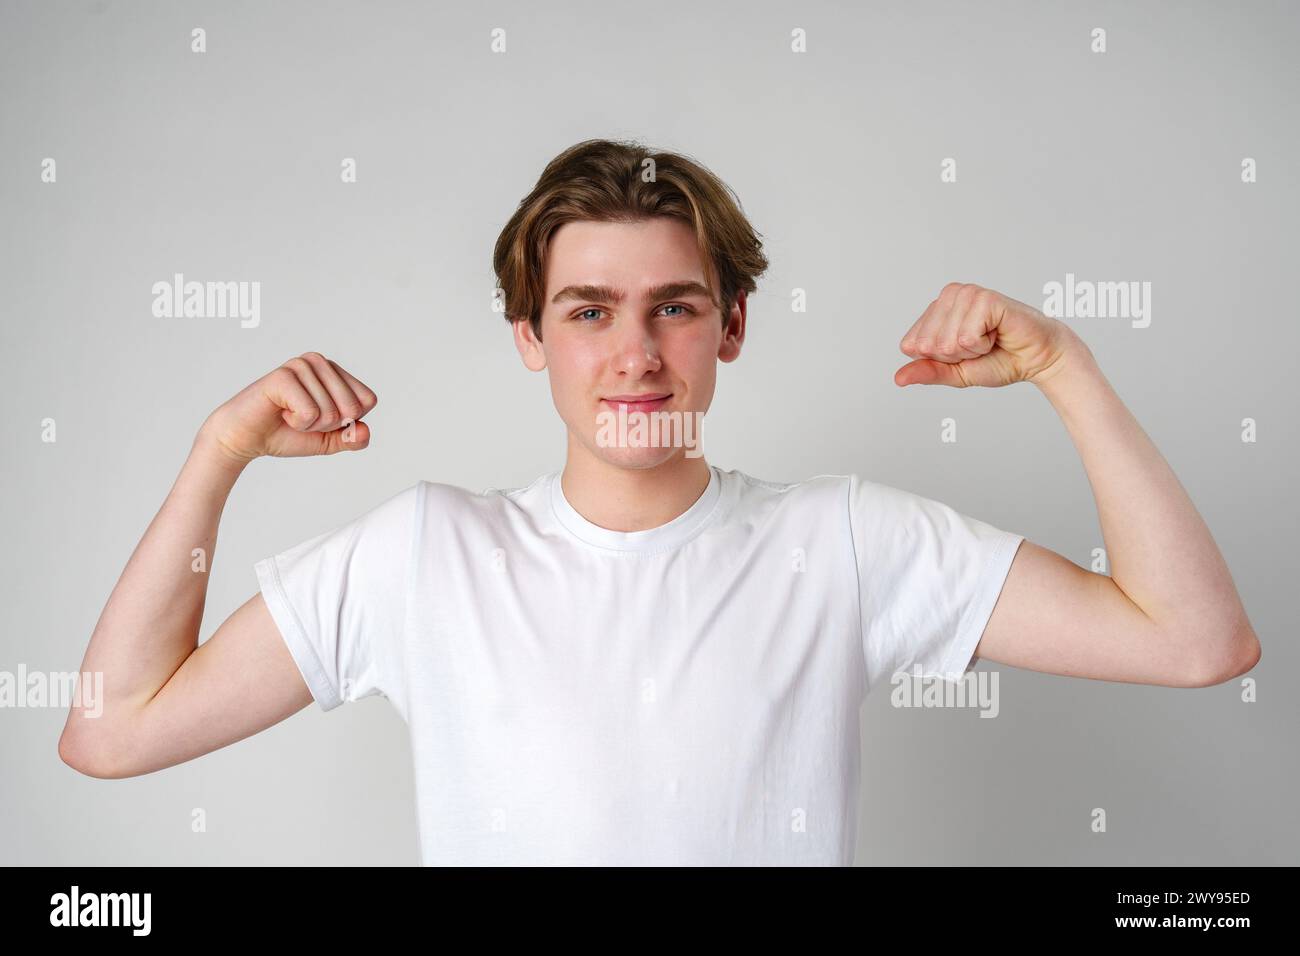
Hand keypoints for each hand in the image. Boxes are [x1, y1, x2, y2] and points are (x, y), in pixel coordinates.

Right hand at [199, 352, 377, 463]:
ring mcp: (301, 365)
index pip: (368, 400)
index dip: (347, 421)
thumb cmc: (285, 433)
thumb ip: (351, 438)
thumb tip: (365, 431)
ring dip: (310, 425)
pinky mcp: (284, 375)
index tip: (320, 419)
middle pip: (353, 407)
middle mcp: (320, 362)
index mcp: (335, 372)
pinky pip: (310, 413)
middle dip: (328, 425)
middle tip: (302, 418)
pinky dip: (297, 423)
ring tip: (288, 414)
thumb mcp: (327, 440)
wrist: (245, 438)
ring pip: (332, 412)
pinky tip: (280, 412)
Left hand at [895, 283, 1081, 387]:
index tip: (965, 352)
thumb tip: (898, 378)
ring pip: (946, 342)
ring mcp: (966, 294)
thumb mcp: (955, 372)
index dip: (940, 359)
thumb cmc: (999, 360)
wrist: (1037, 359)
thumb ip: (928, 371)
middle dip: (955, 356)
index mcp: (936, 309)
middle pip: (926, 345)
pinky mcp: (984, 298)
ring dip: (971, 351)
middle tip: (980, 346)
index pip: (911, 345)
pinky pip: (966, 338)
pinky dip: (982, 345)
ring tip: (990, 339)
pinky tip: (997, 333)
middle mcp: (948, 295)